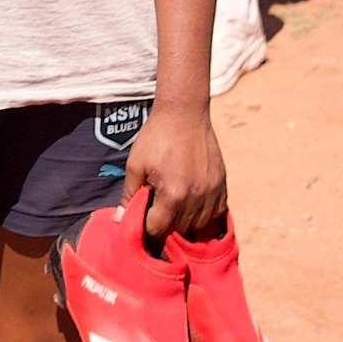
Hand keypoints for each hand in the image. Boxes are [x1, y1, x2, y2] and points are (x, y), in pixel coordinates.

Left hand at [124, 101, 227, 238]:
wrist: (184, 112)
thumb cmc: (156, 137)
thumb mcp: (135, 164)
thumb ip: (129, 194)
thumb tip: (120, 220)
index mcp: (171, 194)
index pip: (158, 229)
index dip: (147, 226)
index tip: (144, 217)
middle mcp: (194, 197)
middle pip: (179, 229)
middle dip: (166, 224)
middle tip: (158, 209)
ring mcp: (211, 191)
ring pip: (199, 224)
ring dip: (186, 221)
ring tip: (175, 205)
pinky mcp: (222, 184)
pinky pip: (216, 212)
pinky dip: (204, 213)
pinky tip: (192, 201)